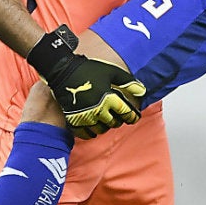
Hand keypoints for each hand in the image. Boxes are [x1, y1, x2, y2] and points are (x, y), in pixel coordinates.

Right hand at [27, 26, 147, 138]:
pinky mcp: (73, 120)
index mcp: (109, 98)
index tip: (134, 116)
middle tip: (117, 115)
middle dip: (118, 120)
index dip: (132, 116)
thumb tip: (142, 91)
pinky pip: (86, 134)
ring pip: (101, 130)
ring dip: (105, 126)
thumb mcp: (111, 72)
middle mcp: (98, 110)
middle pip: (114, 123)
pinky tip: (93, 126)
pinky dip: (91, 132)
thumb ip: (128, 82)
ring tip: (105, 119)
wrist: (62, 71)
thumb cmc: (88, 70)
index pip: (126, 113)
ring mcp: (85, 117)